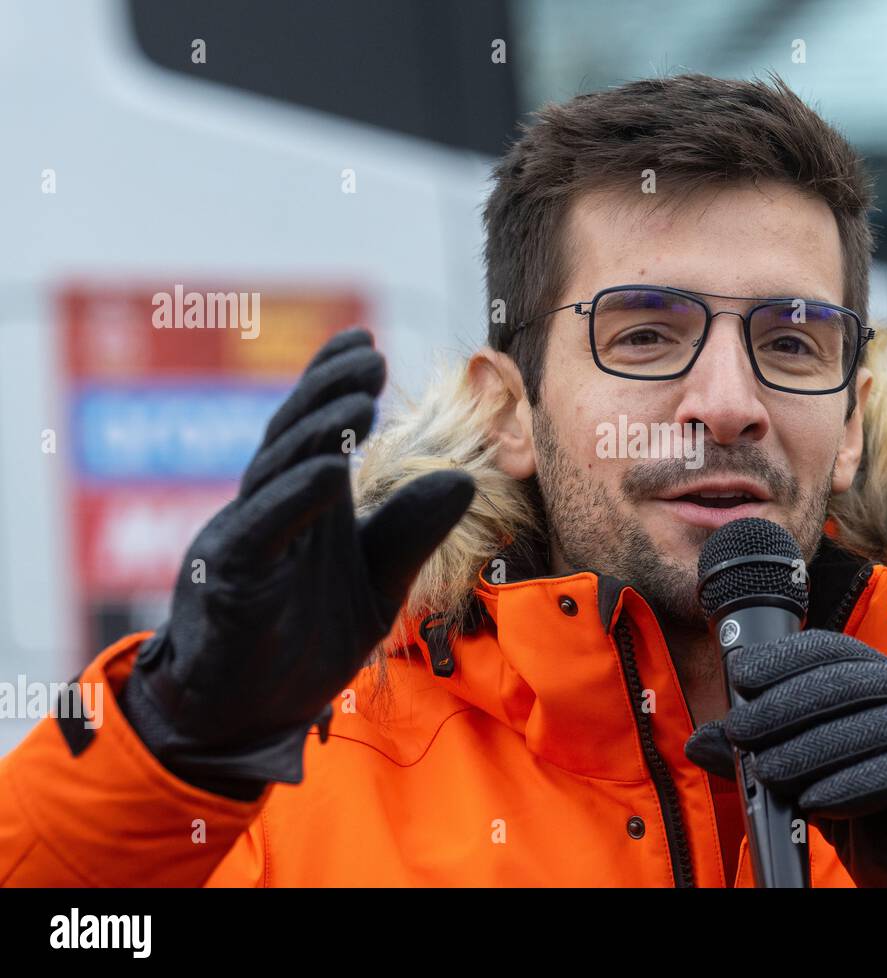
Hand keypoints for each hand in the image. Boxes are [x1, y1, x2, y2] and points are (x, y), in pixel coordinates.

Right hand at [120, 328, 474, 798]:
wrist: (247, 717)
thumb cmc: (304, 642)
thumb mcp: (378, 582)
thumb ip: (412, 530)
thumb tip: (465, 480)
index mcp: (304, 507)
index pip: (317, 433)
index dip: (335, 386)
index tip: (367, 345)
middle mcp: (270, 511)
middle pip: (294, 437)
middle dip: (328, 391)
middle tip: (368, 355)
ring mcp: (244, 541)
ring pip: (275, 471)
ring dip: (315, 431)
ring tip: (359, 397)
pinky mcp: (229, 580)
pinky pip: (261, 530)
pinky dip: (294, 498)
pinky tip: (329, 468)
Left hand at [685, 629, 886, 886]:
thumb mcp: (817, 788)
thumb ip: (769, 759)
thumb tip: (700, 742)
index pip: (837, 651)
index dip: (786, 658)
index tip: (740, 676)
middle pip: (852, 682)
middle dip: (787, 704)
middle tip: (740, 732)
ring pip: (876, 725)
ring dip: (812, 749)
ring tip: (767, 774)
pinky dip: (857, 785)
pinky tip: (817, 802)